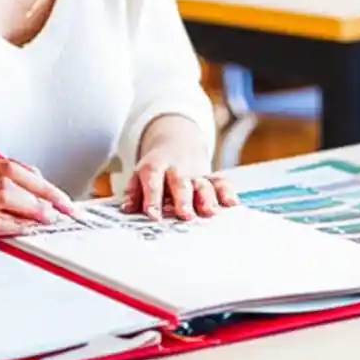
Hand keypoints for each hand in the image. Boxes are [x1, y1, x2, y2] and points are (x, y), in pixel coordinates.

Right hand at [0, 153, 76, 238]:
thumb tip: (28, 191)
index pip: (12, 166)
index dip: (40, 181)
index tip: (58, 194)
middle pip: (13, 178)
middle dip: (44, 193)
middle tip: (63, 208)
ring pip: (5, 195)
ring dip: (32, 208)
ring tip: (47, 219)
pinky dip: (13, 224)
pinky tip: (25, 229)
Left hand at [122, 146, 238, 221]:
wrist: (177, 144)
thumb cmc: (156, 170)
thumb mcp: (139, 175)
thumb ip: (133, 192)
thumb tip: (127, 208)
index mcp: (156, 168)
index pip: (153, 182)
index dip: (152, 199)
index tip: (153, 215)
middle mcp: (178, 170)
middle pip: (180, 183)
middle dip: (183, 199)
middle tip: (185, 215)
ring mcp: (196, 173)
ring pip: (203, 184)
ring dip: (207, 198)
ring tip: (209, 212)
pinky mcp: (212, 177)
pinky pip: (221, 182)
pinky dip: (227, 192)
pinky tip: (232, 203)